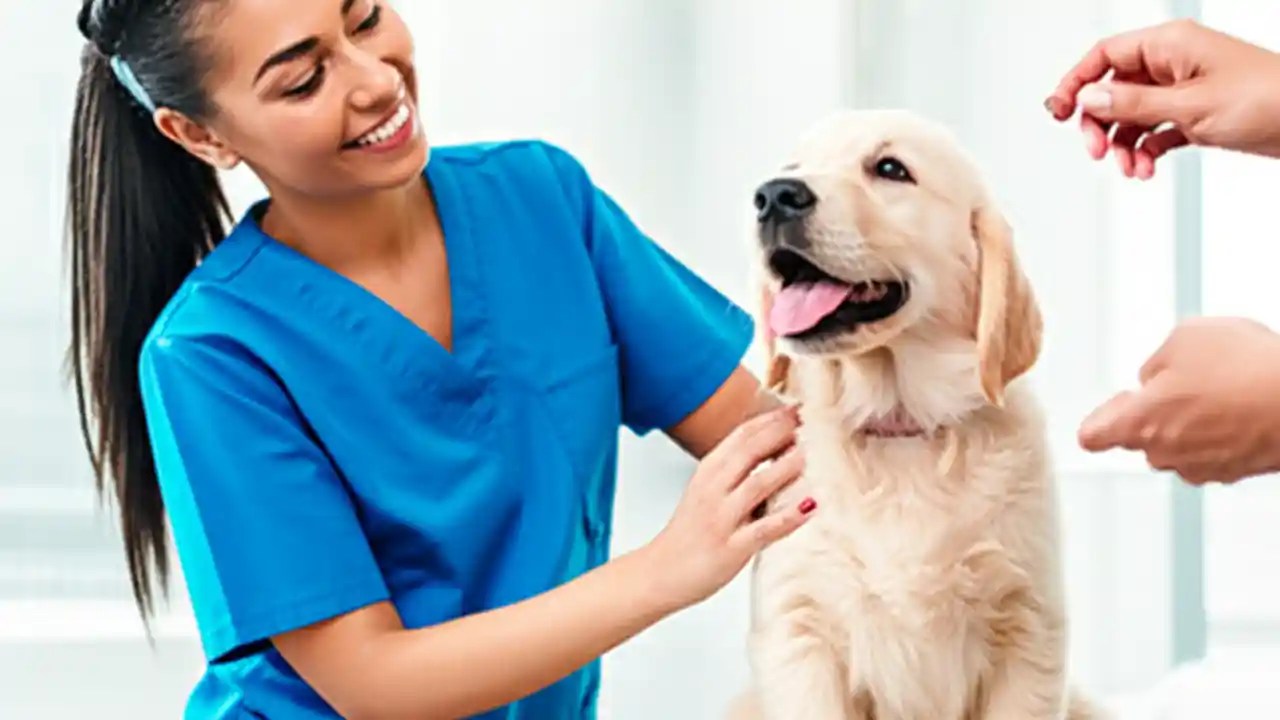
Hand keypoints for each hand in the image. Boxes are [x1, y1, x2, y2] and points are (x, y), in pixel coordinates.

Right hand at [644, 405, 812, 609]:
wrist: (660, 572)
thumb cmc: (688, 533)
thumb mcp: (705, 491)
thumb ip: (733, 472)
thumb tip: (772, 452)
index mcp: (707, 473)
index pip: (740, 436)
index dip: (770, 419)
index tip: (795, 409)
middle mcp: (713, 490)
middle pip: (750, 451)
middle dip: (781, 433)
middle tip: (810, 422)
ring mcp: (722, 518)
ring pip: (758, 484)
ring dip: (787, 467)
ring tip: (813, 454)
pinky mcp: (732, 547)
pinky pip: (765, 528)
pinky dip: (790, 516)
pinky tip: (811, 506)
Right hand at [1044, 19, 1279, 178]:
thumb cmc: (1266, 99)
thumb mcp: (1190, 105)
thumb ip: (1133, 102)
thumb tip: (1088, 98)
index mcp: (1170, 45)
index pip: (1105, 55)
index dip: (1076, 82)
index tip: (1059, 111)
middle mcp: (1173, 63)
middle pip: (1112, 89)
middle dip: (1100, 124)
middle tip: (1097, 150)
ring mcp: (1183, 89)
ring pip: (1131, 116)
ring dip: (1123, 145)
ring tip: (1130, 168)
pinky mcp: (1195, 115)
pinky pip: (1154, 131)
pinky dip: (1145, 151)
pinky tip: (1147, 168)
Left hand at [1078, 317, 1279, 484]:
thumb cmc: (1245, 369)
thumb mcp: (1185, 338)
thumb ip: (1156, 362)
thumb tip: (1154, 378)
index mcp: (1139, 423)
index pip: (1094, 436)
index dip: (1101, 418)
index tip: (1116, 405)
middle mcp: (1165, 454)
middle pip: (1141, 438)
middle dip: (1154, 413)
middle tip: (1180, 385)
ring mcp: (1201, 467)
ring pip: (1179, 446)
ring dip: (1190, 424)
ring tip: (1220, 391)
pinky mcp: (1235, 472)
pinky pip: (1215, 451)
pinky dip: (1222, 432)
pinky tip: (1242, 406)